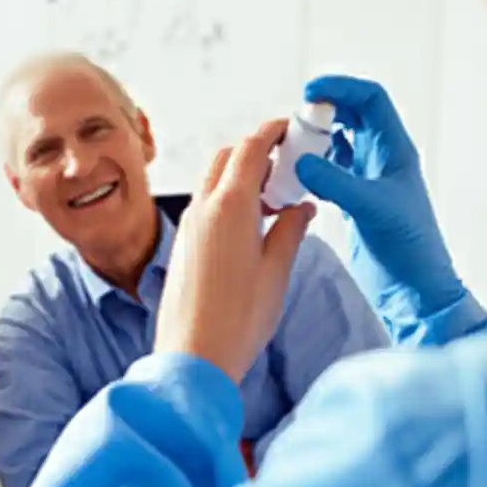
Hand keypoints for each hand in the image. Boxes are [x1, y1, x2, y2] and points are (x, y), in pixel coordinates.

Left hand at [154, 119, 316, 381]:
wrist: (193, 357)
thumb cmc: (238, 319)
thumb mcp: (277, 271)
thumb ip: (291, 230)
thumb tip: (302, 207)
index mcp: (229, 206)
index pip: (250, 148)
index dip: (272, 132)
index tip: (292, 129)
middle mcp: (203, 208)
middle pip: (227, 157)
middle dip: (256, 151)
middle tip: (287, 164)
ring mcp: (189, 226)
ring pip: (214, 180)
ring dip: (241, 175)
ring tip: (275, 196)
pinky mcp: (184, 244)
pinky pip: (206, 204)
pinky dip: (229, 198)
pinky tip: (253, 222)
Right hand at [293, 75, 467, 330]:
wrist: (413, 289)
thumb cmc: (407, 248)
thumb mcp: (370, 209)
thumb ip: (336, 182)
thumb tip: (302, 160)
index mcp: (395, 150)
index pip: (371, 100)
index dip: (341, 88)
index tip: (309, 92)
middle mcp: (382, 159)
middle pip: (351, 115)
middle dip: (323, 111)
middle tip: (295, 121)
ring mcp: (368, 179)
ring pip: (338, 142)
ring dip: (315, 138)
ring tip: (290, 146)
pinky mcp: (354, 200)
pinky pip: (329, 169)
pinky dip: (311, 165)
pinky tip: (294, 174)